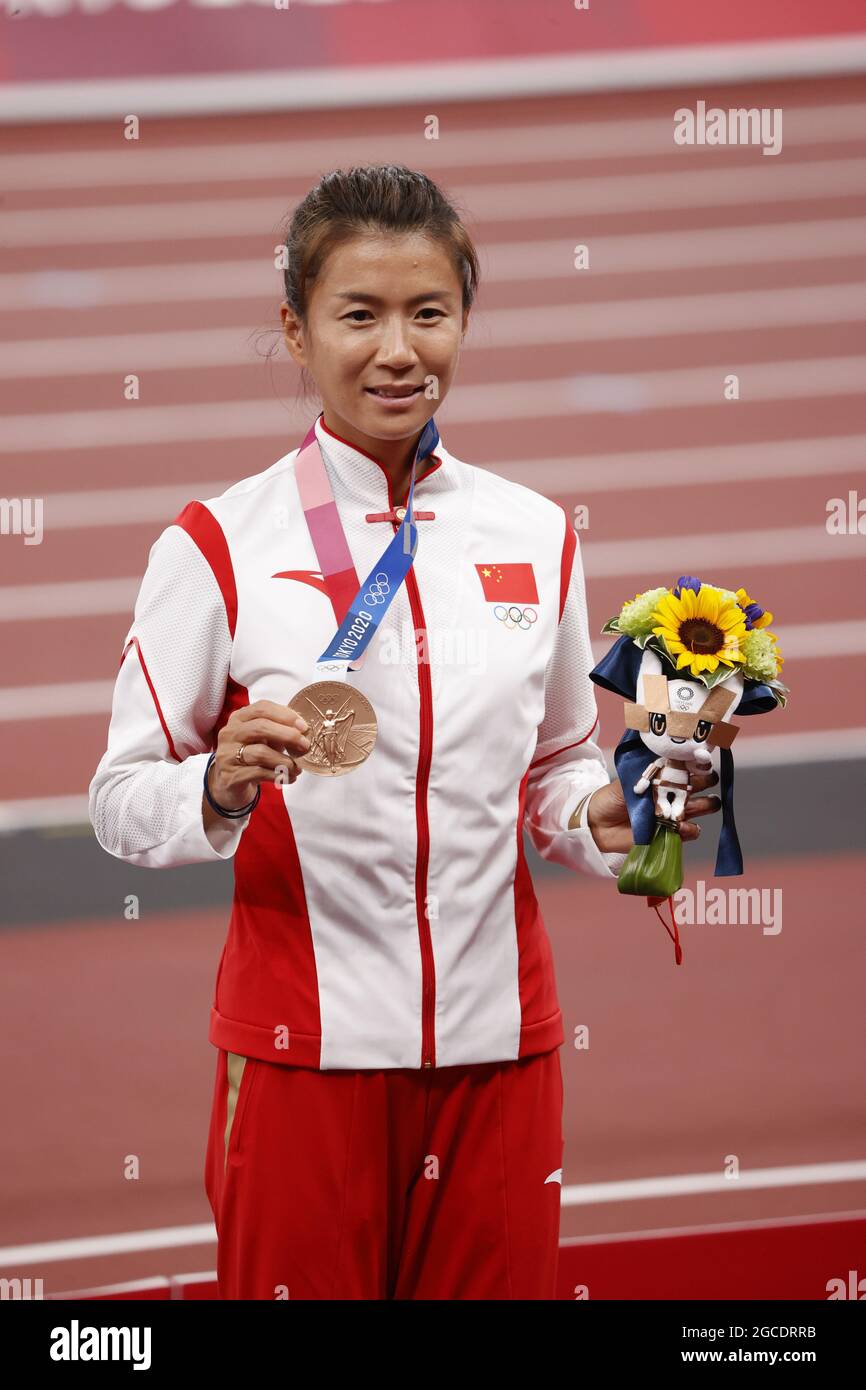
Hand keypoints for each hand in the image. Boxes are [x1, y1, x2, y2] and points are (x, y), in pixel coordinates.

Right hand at [205, 699, 311, 813]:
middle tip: (305, 746)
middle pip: (260, 727)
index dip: (285, 715)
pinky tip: (288, 778)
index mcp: (239, 718)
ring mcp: (227, 754)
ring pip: (260, 753)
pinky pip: (259, 773)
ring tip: (297, 768)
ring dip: (285, 761)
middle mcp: (230, 733)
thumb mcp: (265, 739)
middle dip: (288, 735)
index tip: (304, 727)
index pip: (262, 708)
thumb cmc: (251, 756)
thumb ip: (280, 731)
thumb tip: (304, 731)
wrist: (230, 784)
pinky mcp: (231, 775)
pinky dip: (278, 775)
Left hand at [584, 771, 721, 854]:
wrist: (598, 824)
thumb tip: (662, 766)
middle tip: (709, 779)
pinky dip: (689, 829)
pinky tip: (683, 825)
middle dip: (708, 782)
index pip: (686, 768)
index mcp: (663, 778)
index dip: (696, 764)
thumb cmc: (612, 798)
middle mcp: (672, 795)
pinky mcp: (669, 834)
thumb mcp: (627, 781)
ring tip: (707, 803)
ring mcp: (672, 814)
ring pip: (699, 808)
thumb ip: (644, 775)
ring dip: (706, 804)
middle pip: (699, 787)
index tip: (702, 760)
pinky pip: (688, 832)